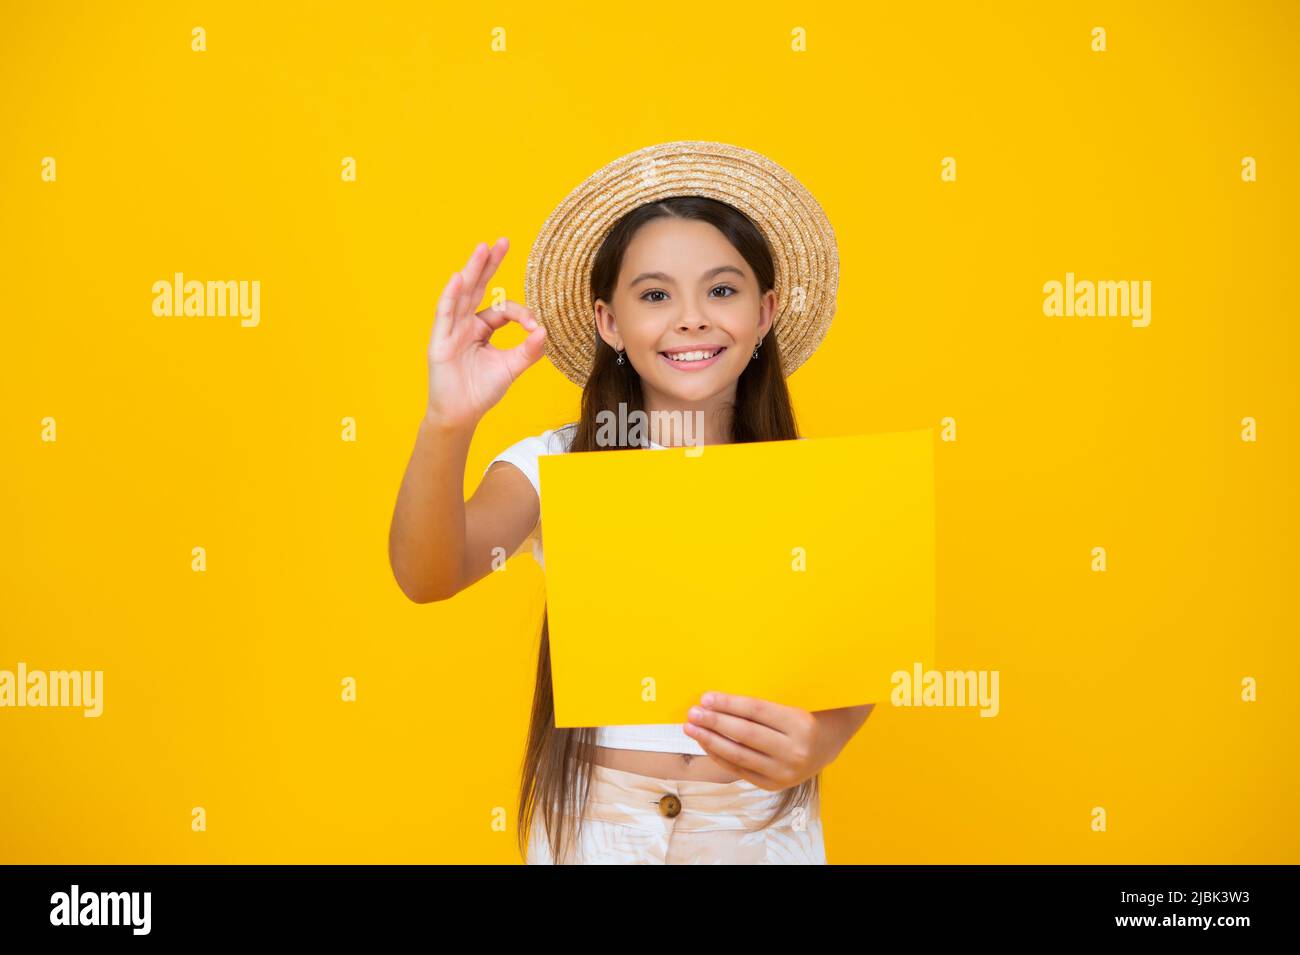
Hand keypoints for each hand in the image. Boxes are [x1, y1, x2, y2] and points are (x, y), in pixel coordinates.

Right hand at [425, 238, 546, 429]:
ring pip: (463, 294)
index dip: (520, 313)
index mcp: (483, 328)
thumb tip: (545, 330)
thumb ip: (529, 350)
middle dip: (490, 264)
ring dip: (472, 270)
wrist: (462, 414)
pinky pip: (445, 313)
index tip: (534, 325)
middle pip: (479, 288)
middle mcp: (466, 323)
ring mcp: (451, 330)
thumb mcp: (512, 367)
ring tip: (482, 248)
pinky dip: (451, 295)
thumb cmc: (483, 390)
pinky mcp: (439, 340)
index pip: (503, 310)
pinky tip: (458, 278)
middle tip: (502, 241)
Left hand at [683, 691, 841, 790]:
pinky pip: (740, 769)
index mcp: (800, 723)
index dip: (728, 704)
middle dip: (714, 722)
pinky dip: (720, 756)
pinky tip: (705, 743)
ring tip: (691, 728)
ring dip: (711, 740)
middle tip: (692, 712)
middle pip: (745, 734)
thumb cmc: (803, 716)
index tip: (706, 697)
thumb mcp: (789, 704)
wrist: (828, 744)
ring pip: (739, 754)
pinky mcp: (774, 784)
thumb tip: (716, 702)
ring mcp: (784, 772)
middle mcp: (794, 750)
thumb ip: (758, 707)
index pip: (756, 711)